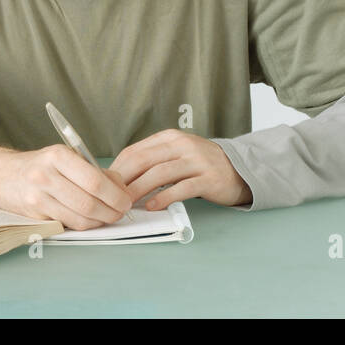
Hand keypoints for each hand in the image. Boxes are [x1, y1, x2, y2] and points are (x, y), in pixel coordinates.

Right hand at [0, 143, 133, 229]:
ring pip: (80, 219)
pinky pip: (68, 225)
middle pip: (89, 203)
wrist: (2, 177)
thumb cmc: (41, 165)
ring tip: (108, 216)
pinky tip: (90, 219)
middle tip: (121, 211)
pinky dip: (84, 224)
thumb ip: (93, 170)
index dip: (115, 195)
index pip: (94, 181)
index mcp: (58, 156)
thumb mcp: (65, 157)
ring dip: (100, 221)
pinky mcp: (35, 216)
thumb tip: (122, 188)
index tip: (126, 199)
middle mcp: (45, 176)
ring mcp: (38, 198)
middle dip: (112, 211)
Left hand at [110, 130, 252, 209]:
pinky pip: (182, 188)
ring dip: (139, 189)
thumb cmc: (200, 165)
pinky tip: (152, 206)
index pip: (136, 151)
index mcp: (170, 137)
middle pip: (144, 160)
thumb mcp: (176, 155)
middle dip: (124, 180)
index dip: (117, 168)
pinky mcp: (209, 178)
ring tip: (125, 204)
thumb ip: (153, 161)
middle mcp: (183, 145)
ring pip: (160, 174)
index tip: (105, 185)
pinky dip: (164, 197)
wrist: (239, 169)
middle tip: (110, 197)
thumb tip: (120, 179)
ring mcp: (197, 161)